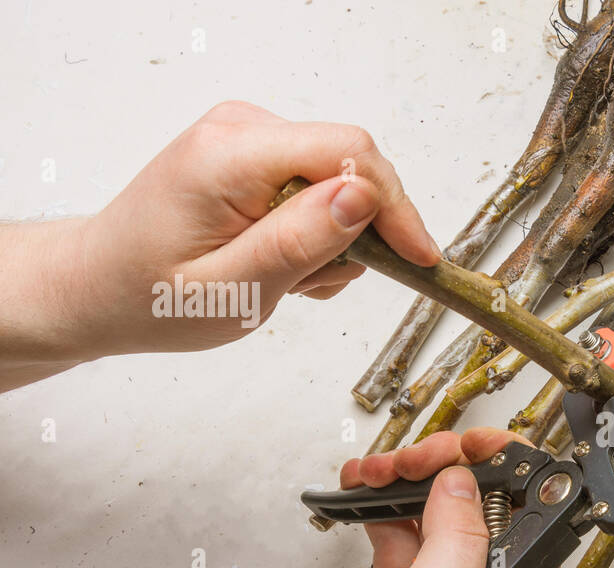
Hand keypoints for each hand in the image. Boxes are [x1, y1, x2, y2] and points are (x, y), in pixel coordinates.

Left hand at [0, 101, 438, 386]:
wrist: (100, 286)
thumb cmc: (150, 296)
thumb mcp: (230, 292)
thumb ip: (297, 243)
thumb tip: (362, 198)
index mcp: (229, 156)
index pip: (346, 154)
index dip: (394, 206)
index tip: (419, 259)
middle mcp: (242, 131)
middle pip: (351, 165)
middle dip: (361, 232)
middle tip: (324, 285)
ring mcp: (248, 139)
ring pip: (340, 184)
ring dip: (333, 242)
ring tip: (287, 282)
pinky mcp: (256, 157)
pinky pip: (319, 190)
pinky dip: (316, 235)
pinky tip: (280, 265)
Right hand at [244, 429, 558, 567]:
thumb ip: (457, 534)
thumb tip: (463, 478)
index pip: (531, 503)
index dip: (498, 461)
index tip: (458, 445)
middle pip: (482, 502)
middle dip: (442, 469)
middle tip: (403, 462)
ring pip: (438, 517)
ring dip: (406, 487)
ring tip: (370, 474)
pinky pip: (406, 543)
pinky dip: (384, 517)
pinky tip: (363, 502)